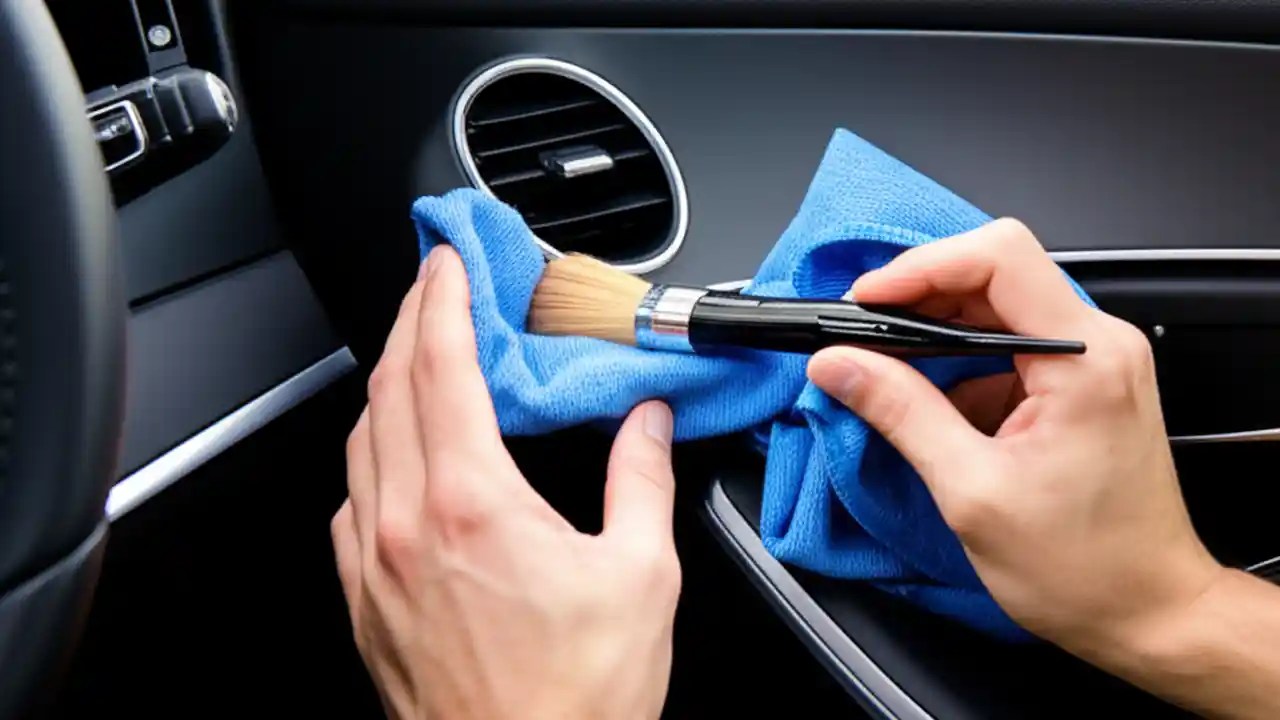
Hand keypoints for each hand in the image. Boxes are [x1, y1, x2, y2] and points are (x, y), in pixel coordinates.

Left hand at [331, 245, 680, 719]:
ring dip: (388, 382)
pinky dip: (373, 451)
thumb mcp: (639, 578)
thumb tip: (648, 424)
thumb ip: (643, 483)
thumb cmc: (575, 702)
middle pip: (389, 388)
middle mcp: (404, 525)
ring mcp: (372, 565)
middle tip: (434, 287)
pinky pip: (351, 499)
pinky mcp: (362, 602)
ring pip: (361, 439)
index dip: (441, 300)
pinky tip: (399, 456)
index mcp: (471, 504)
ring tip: (418, 356)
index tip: (448, 262)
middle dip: (409, 322)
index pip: (440, 366)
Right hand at [807, 219, 1222, 667]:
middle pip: (995, 273)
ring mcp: (1096, 362)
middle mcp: (1101, 346)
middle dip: (920, 296)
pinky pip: (1010, 344)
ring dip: (936, 332)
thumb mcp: (971, 491)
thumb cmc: (1085, 569)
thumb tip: (841, 365)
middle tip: (865, 334)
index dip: (922, 266)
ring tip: (888, 372)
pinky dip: (960, 363)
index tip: (869, 298)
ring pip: (998, 307)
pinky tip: (932, 403)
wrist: (1147, 613)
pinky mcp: (1083, 383)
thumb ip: (900, 413)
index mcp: (1085, 360)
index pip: (999, 257)